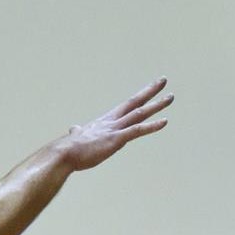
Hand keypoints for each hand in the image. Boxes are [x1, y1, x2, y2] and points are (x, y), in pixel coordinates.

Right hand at [53, 78, 173, 170]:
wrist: (64, 154)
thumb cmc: (70, 149)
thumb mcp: (77, 137)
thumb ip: (79, 131)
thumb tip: (74, 128)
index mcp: (105, 121)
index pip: (126, 106)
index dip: (140, 97)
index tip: (150, 89)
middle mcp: (112, 121)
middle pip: (135, 102)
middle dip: (150, 91)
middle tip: (163, 81)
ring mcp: (115, 129)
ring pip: (140, 113)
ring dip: (157, 105)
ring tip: (170, 97)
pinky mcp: (116, 140)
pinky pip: (137, 130)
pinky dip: (152, 126)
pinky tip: (165, 121)